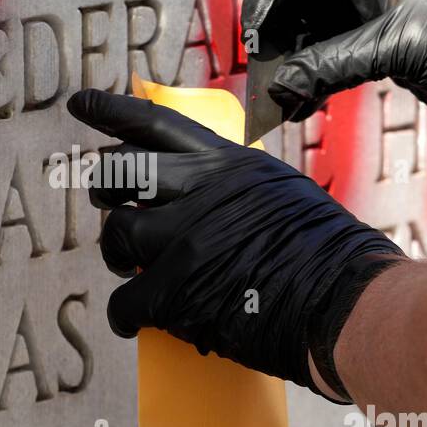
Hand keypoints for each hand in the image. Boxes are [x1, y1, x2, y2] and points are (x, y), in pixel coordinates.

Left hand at [68, 88, 403, 397]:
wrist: (346, 303)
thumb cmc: (330, 256)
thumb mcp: (281, 192)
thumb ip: (234, 189)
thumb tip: (198, 202)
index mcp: (227, 163)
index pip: (155, 123)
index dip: (111, 111)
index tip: (80, 104)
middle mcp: (198, 189)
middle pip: (117, 172)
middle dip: (106, 189)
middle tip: (112, 208)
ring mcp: (183, 238)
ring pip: (117, 235)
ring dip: (118, 255)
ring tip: (133, 271)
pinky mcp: (174, 290)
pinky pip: (123, 300)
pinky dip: (123, 315)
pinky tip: (133, 322)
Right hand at [240, 0, 426, 130]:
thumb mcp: (401, 47)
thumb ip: (333, 64)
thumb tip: (279, 87)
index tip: (253, 36)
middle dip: (277, 37)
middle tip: (263, 77)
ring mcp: (375, 4)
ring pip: (310, 28)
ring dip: (292, 65)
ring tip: (282, 102)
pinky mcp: (380, 38)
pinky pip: (329, 53)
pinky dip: (313, 77)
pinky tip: (302, 105)